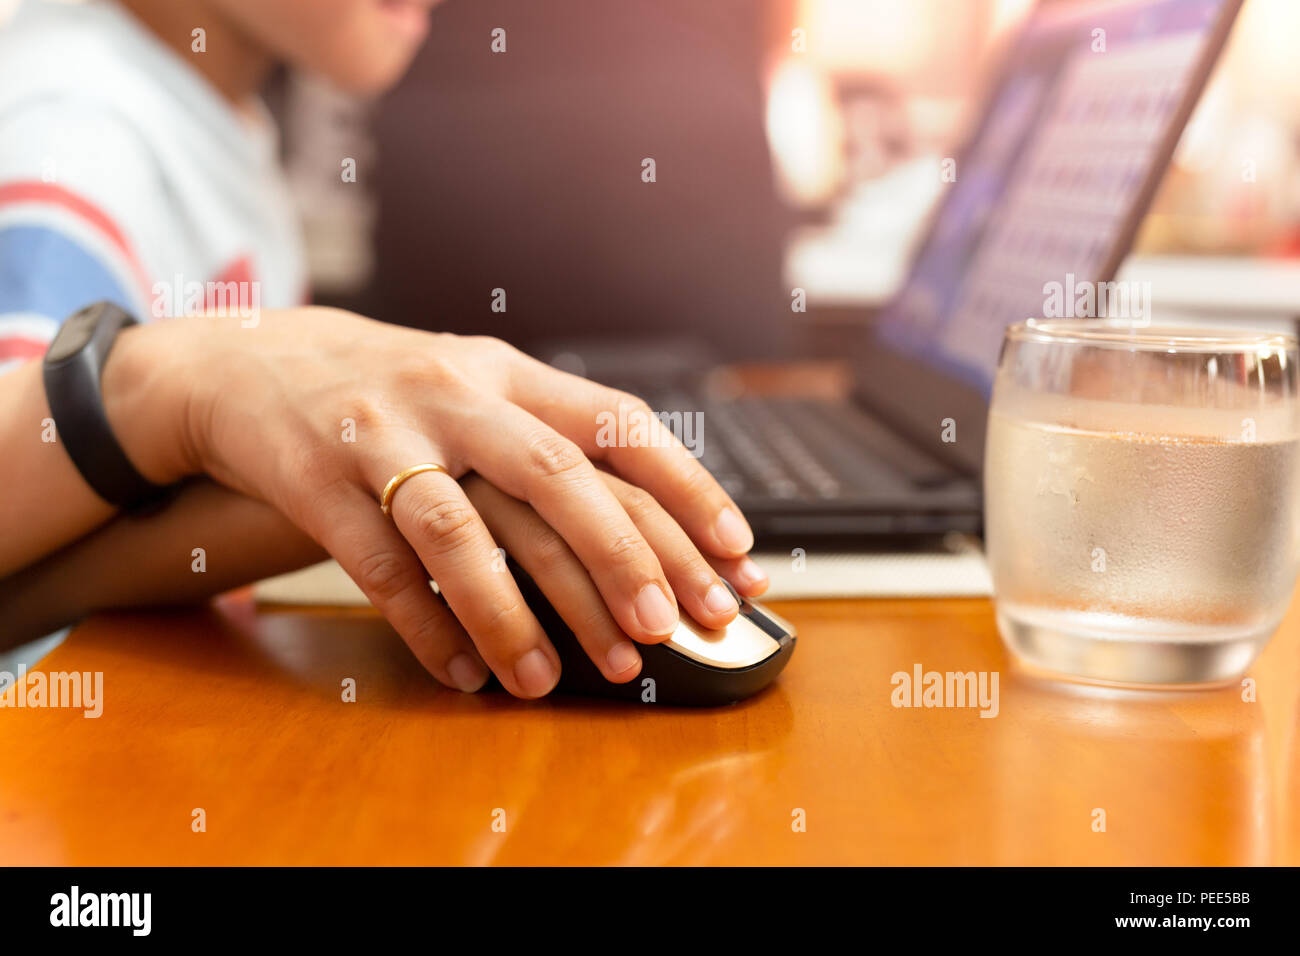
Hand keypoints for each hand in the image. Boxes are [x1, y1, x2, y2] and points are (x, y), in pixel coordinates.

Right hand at [128, 308, 767, 697]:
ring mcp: (383, 434)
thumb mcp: (478, 387)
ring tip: (554, 680)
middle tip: (669, 629)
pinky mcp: (317, 481)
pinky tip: (467, 673)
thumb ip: (550, 439)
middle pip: (555, 476)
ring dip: (515, 614)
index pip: (618, 423)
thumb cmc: (394, 393)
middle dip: (622, 558)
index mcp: (509, 371)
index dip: (687, 487)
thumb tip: (652, 528)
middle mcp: (456, 393)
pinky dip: (428, 628)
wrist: (254, 362)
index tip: (736, 553)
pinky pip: (380, 568)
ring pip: (461, 532)